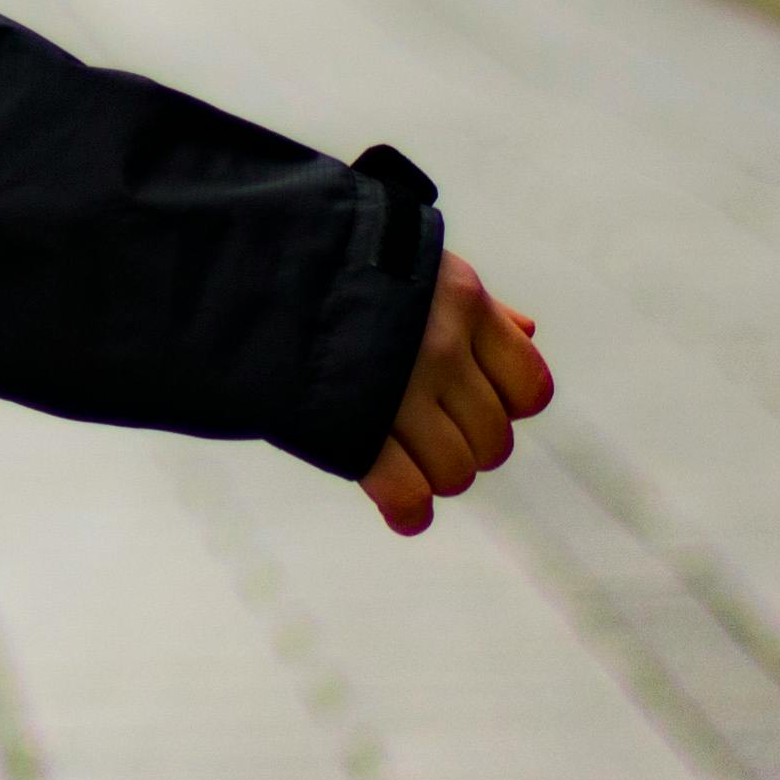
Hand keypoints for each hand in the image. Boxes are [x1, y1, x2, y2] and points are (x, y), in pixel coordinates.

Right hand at [361, 251, 550, 536]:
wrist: (250, 265)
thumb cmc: (338, 265)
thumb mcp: (417, 266)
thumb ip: (476, 304)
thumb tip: (528, 332)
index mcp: (462, 301)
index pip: (529, 388)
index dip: (508, 408)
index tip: (474, 403)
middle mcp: (441, 347)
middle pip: (491, 441)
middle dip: (466, 451)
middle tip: (431, 439)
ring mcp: (400, 389)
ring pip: (455, 472)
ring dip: (436, 479)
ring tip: (409, 464)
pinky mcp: (356, 425)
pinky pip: (406, 491)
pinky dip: (409, 511)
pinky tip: (405, 514)